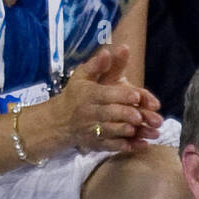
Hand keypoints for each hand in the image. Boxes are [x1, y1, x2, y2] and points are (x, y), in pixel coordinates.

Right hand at [46, 45, 161, 152]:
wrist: (58, 122)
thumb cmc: (75, 95)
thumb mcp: (81, 77)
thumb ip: (96, 65)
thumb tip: (107, 52)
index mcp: (89, 94)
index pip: (106, 94)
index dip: (122, 95)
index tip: (137, 95)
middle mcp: (89, 112)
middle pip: (108, 113)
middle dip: (124, 115)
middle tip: (140, 116)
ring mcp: (91, 129)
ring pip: (109, 131)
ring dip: (124, 132)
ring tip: (139, 131)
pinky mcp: (95, 143)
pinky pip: (109, 146)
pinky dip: (123, 147)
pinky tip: (138, 146)